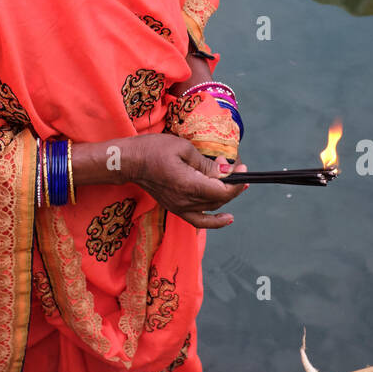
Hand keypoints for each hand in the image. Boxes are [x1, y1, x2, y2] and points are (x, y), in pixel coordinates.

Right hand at [122, 134, 246, 229]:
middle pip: (219, 199)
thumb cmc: (154, 149)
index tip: (243, 168)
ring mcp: (179, 207)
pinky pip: (198, 220)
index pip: (222, 191)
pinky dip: (214, 222)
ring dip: (225, 196)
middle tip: (235, 167)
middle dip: (232, 184)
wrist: (129, 162)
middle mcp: (185, 201)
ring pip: (211, 208)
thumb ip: (206, 164)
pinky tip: (227, 218)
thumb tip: (226, 172)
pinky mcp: (175, 208)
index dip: (236, 181)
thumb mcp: (184, 149)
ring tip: (233, 182)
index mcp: (189, 185)